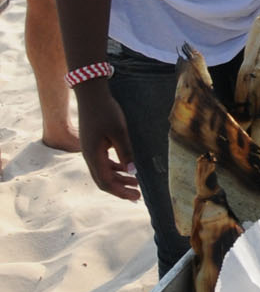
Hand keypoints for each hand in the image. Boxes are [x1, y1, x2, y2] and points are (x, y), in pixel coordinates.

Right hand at [77, 84, 140, 204]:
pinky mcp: (94, 144)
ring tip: (136, 183)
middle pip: (103, 180)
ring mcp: (90, 150)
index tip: (135, 197)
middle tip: (138, 196)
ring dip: (119, 179)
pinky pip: (103, 162)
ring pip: (104, 172)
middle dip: (120, 189)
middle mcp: (89, 156)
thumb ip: (125, 152)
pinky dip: (115, 168)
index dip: (120, 191)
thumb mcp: (119, 131)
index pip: (106, 182)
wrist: (91, 94)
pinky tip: (126, 169)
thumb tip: (133, 172)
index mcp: (93, 155)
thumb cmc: (106, 111)